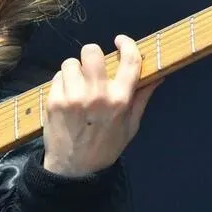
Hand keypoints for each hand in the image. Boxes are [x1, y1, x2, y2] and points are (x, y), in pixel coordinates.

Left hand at [42, 35, 163, 177]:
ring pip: (70, 62)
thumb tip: (158, 75)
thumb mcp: (130, 126)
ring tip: (77, 86)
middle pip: (92, 51)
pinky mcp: (54, 101)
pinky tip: (66, 98)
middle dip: (92, 56)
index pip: (130, 60)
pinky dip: (61, 84)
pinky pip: (57, 77)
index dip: (127, 44)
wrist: (73, 170)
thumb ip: (142, 98)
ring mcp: (73, 97)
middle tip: (92, 68)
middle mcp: (97, 95)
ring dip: (74, 71)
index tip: (120, 41)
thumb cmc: (106, 147)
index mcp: (120, 100)